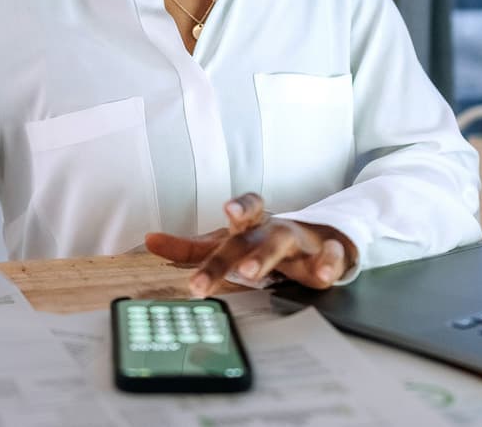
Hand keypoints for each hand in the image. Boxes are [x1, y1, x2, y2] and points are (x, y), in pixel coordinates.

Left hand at [145, 193, 356, 295]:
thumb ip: (189, 247)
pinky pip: (331, 256)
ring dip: (267, 255)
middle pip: (255, 233)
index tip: (227, 209)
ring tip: (251, 272)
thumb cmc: (261, 242)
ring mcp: (300, 241)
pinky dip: (330, 263)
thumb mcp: (226, 244)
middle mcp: (272, 228)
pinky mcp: (324, 257)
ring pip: (285, 240)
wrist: (316, 241)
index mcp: (251, 224)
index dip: (238, 207)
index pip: (245, 208)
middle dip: (239, 249)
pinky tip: (325, 275)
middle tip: (230, 267)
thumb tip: (149, 240)